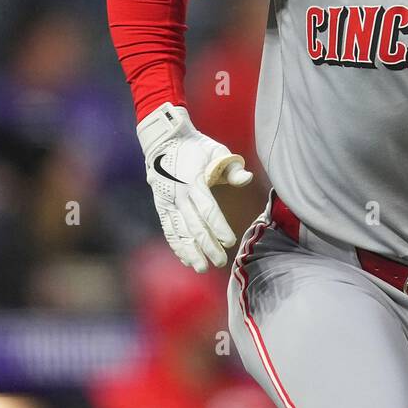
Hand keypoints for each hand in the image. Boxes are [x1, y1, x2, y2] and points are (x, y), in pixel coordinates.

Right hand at [137, 102, 253, 272]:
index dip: (218, 226)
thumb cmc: (197, 147)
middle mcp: (178, 194)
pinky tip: (186, 258)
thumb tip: (247, 178)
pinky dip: (176, 245)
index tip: (229, 242)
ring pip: (179, 231)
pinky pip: (168, 228)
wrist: (164, 140)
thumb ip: (232, 168)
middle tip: (220, 262)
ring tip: (201, 268)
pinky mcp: (160, 205)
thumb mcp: (217, 151)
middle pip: (194, 225)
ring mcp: (167, 201)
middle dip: (207, 245)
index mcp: (194, 181)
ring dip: (190, 251)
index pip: (208, 209)